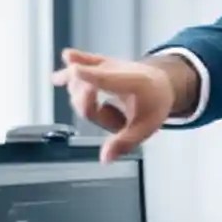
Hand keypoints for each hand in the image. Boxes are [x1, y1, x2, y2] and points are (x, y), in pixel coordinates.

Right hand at [50, 48, 175, 161]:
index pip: (107, 79)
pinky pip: (84, 63)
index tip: (75, 71)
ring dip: (86, 100)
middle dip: (86, 103)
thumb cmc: (154, 103)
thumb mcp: (146, 127)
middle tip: (102, 110)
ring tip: (111, 108)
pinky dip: (73, 66)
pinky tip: (59, 72)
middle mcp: (118, 69)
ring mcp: (108, 65)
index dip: (90, 75)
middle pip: (87, 88)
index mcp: (134, 83)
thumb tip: (105, 158)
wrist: (161, 83)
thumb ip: (124, 142)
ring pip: (81, 83)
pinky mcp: (100, 63)